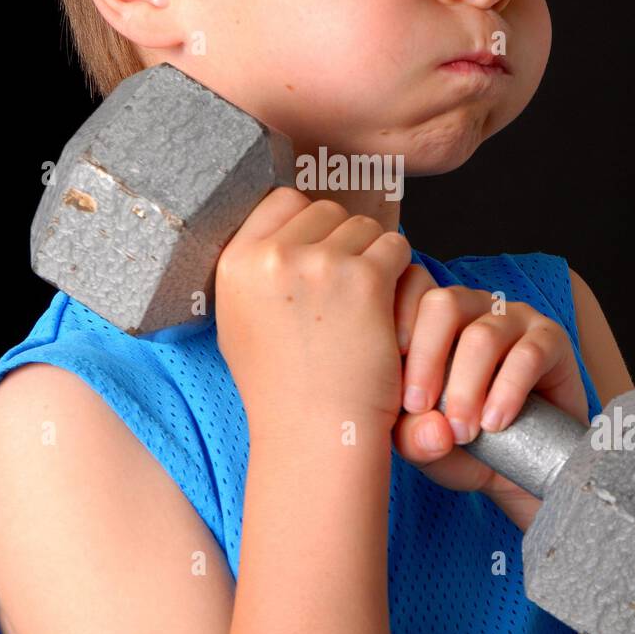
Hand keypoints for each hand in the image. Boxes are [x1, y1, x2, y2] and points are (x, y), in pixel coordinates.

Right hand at [215, 189, 412, 444]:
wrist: (316, 432)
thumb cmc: (282, 386)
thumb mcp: (240, 322)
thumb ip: (253, 271)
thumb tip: (277, 225)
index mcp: (235, 262)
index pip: (282, 201)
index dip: (309, 226)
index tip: (320, 256)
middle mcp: (271, 256)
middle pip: (327, 211)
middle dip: (344, 242)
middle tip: (348, 288)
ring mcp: (318, 264)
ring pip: (364, 227)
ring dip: (374, 257)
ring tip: (365, 304)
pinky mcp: (363, 279)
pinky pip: (395, 247)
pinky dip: (399, 273)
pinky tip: (387, 308)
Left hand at [392, 265, 589, 529]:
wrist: (522, 469)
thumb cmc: (465, 447)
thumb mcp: (425, 445)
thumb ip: (412, 435)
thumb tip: (428, 423)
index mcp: (432, 318)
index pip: (409, 291)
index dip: (395, 324)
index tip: (385, 374)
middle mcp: (472, 308)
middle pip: (443, 304)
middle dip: (426, 360)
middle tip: (419, 408)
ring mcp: (514, 318)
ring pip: (483, 336)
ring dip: (467, 388)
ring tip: (462, 431)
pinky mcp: (551, 339)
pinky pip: (528, 355)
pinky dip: (507, 392)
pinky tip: (495, 423)